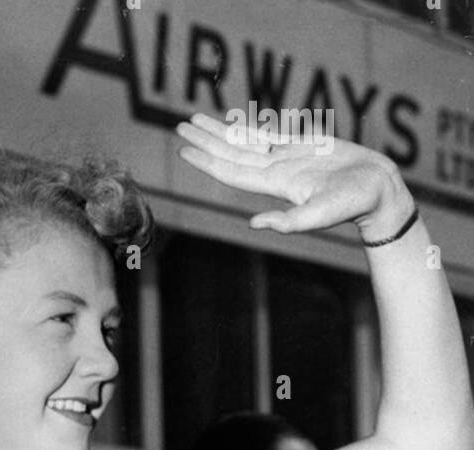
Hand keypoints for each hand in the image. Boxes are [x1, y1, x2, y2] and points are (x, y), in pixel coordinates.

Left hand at [176, 112, 413, 240]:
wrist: (377, 192)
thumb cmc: (352, 205)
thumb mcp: (320, 215)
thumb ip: (289, 221)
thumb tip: (254, 223)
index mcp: (275, 184)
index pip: (231, 171)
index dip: (207, 160)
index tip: (184, 149)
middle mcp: (275, 171)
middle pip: (231, 154)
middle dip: (205, 141)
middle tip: (179, 126)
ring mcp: (287, 159)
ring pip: (245, 142)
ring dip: (220, 132)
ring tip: (196, 119)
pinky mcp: (302, 148)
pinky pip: (267, 135)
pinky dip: (248, 130)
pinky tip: (231, 125)